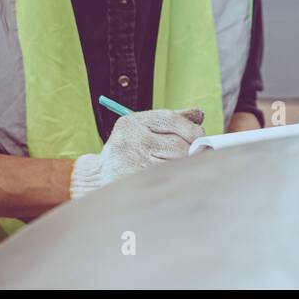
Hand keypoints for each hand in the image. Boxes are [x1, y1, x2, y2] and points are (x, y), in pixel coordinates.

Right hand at [69, 107, 204, 198]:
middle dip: (190, 151)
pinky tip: (171, 179)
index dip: (190, 128)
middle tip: (189, 155)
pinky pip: (170, 180)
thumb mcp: (144, 129)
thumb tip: (199, 114)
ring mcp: (132, 164)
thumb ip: (172, 120)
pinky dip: (176, 180)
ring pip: (176, 164)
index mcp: (132, 123)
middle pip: (178, 145)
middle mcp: (130, 141)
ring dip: (184, 167)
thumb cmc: (129, 151)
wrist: (99, 178)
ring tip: (177, 168)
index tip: (198, 135)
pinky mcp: (137, 185)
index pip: (171, 119)